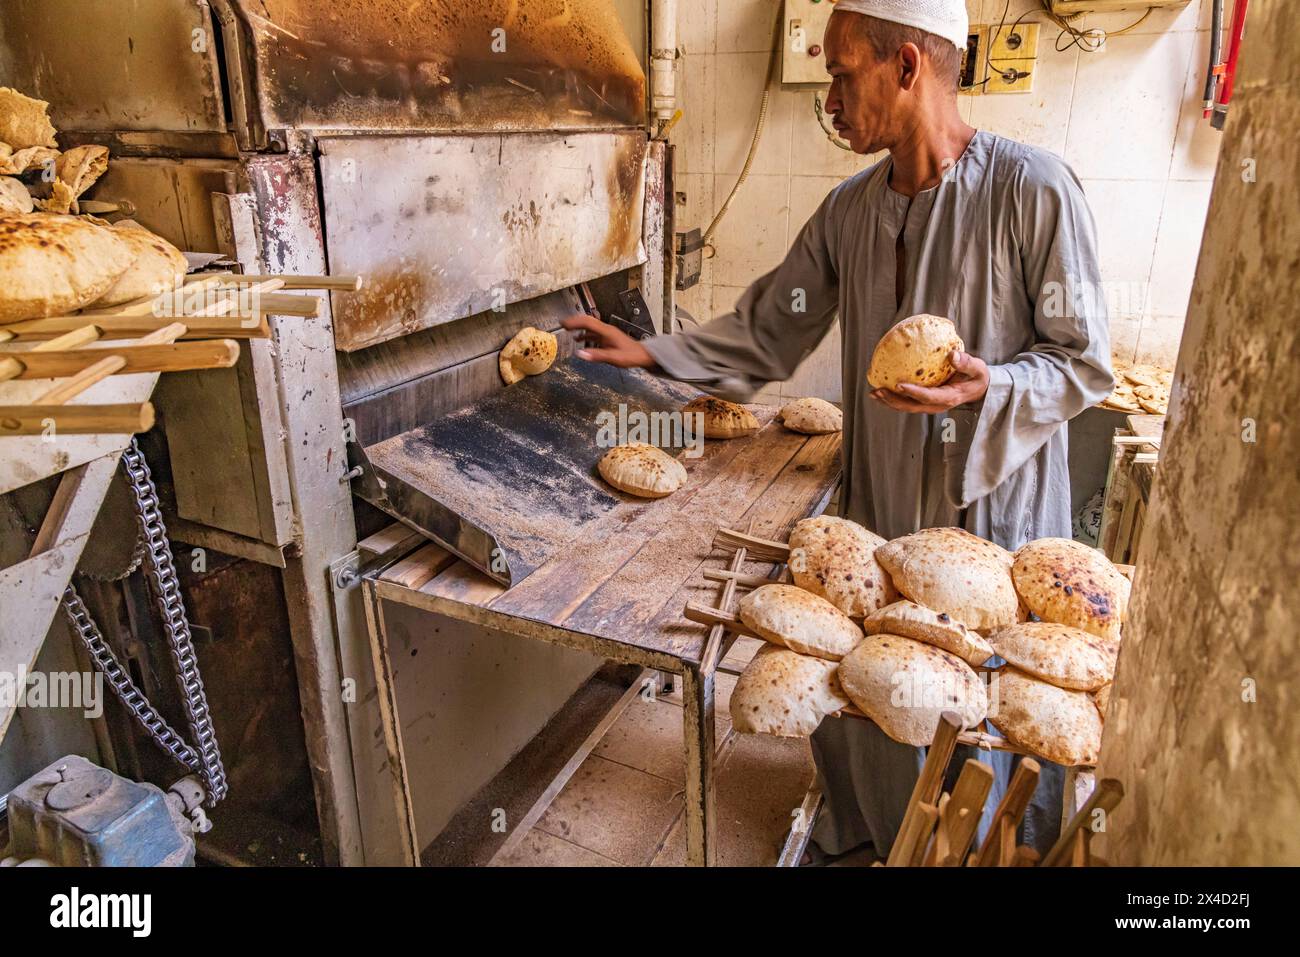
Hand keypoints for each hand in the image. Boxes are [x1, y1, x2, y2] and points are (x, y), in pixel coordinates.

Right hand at [562, 314, 657, 368]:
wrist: (643, 355)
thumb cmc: (631, 355)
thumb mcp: (614, 358)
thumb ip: (597, 355)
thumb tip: (581, 354)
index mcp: (607, 331)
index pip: (587, 322)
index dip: (574, 322)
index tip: (564, 323)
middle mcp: (606, 330)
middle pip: (587, 321)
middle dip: (574, 321)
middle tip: (562, 323)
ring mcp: (606, 333)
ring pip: (589, 326)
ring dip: (578, 327)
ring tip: (567, 329)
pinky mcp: (607, 337)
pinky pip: (593, 333)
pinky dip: (584, 334)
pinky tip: (579, 339)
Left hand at [870, 351, 989, 413]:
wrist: (978, 389)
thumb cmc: (977, 377)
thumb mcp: (978, 369)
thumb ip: (967, 362)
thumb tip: (952, 355)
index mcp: (949, 397)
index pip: (928, 396)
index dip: (913, 392)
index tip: (899, 384)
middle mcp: (937, 404)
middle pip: (912, 406)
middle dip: (893, 400)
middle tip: (878, 391)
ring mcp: (930, 405)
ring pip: (906, 407)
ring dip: (889, 401)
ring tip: (874, 393)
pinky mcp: (925, 402)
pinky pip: (907, 402)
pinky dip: (893, 397)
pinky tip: (881, 389)